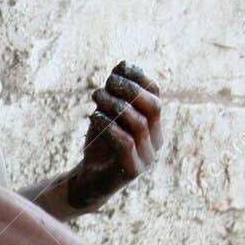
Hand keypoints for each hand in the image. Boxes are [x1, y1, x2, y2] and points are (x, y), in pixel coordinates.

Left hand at [63, 61, 163, 212]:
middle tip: (107, 83)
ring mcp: (146, 157)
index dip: (140, 78)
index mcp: (154, 125)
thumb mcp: (107, 114)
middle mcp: (156, 140)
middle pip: (153, 107)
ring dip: (115, 105)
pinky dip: (109, 125)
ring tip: (96, 97)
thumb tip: (123, 64)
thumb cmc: (100, 144)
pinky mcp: (132, 170)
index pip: (156, 95)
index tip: (119, 68)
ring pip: (139, 123)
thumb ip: (116, 93)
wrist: (88, 180)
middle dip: (130, 90)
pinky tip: (94, 117)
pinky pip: (126, 142)